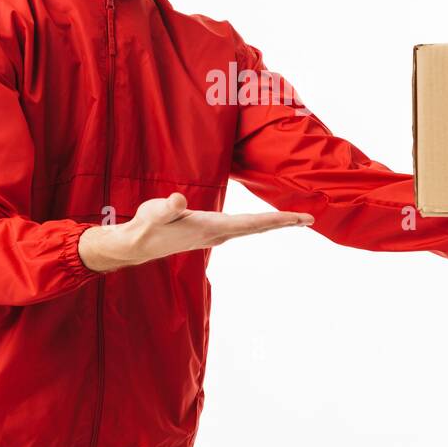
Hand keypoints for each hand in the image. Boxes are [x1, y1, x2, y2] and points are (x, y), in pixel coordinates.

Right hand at [79, 192, 314, 271]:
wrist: (136, 245)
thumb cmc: (147, 226)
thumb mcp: (154, 212)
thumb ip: (167, 207)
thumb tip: (178, 201)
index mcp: (213, 228)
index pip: (253, 223)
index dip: (278, 219)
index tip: (300, 218)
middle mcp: (219, 234)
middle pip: (259, 227)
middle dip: (284, 221)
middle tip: (310, 217)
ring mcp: (215, 235)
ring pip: (252, 228)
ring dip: (274, 223)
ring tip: (295, 218)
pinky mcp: (210, 233)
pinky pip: (243, 227)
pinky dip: (259, 223)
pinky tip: (265, 222)